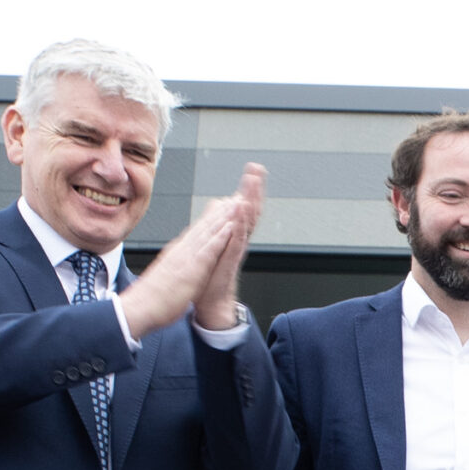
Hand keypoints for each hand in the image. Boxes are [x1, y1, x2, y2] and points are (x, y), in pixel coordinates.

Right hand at [117, 199, 239, 338]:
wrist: (139, 308)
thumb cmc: (150, 299)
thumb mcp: (164, 278)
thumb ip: (172, 270)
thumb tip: (174, 269)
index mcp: (176, 255)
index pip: (195, 233)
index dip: (208, 220)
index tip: (219, 209)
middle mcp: (182, 251)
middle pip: (203, 227)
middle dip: (219, 212)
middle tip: (233, 198)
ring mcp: (187, 257)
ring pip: (209, 232)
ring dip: (224, 217)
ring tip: (237, 203)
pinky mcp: (193, 268)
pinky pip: (211, 248)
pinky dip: (222, 236)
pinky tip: (232, 226)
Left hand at [192, 163, 265, 331]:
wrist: (211, 300)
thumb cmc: (210, 274)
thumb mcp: (215, 243)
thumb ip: (218, 223)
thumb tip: (221, 205)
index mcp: (232, 234)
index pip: (244, 206)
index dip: (250, 188)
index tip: (254, 169)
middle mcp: (237, 239)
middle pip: (250, 210)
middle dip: (254, 189)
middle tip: (258, 169)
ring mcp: (234, 249)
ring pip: (246, 222)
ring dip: (250, 201)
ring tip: (253, 183)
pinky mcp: (229, 259)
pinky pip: (237, 239)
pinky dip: (240, 224)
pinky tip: (242, 210)